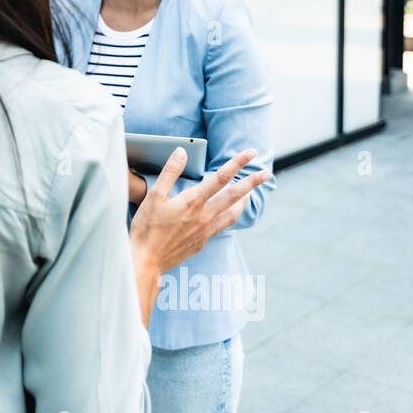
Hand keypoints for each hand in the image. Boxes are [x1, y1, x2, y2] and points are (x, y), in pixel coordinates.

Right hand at [129, 147, 269, 275]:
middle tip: (267, 173)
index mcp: (192, 201)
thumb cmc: (146, 227)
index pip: (221, 177)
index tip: (251, 153)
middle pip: (235, 195)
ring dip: (244, 201)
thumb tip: (181, 152)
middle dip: (252, 182)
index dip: (238, 163)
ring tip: (249, 194)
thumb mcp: (154, 196)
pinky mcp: (202, 242)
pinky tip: (226, 214)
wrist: (146, 260)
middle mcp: (204, 216)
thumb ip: (170, 172)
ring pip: (233, 213)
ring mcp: (205, 230)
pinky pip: (221, 226)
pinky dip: (228, 216)